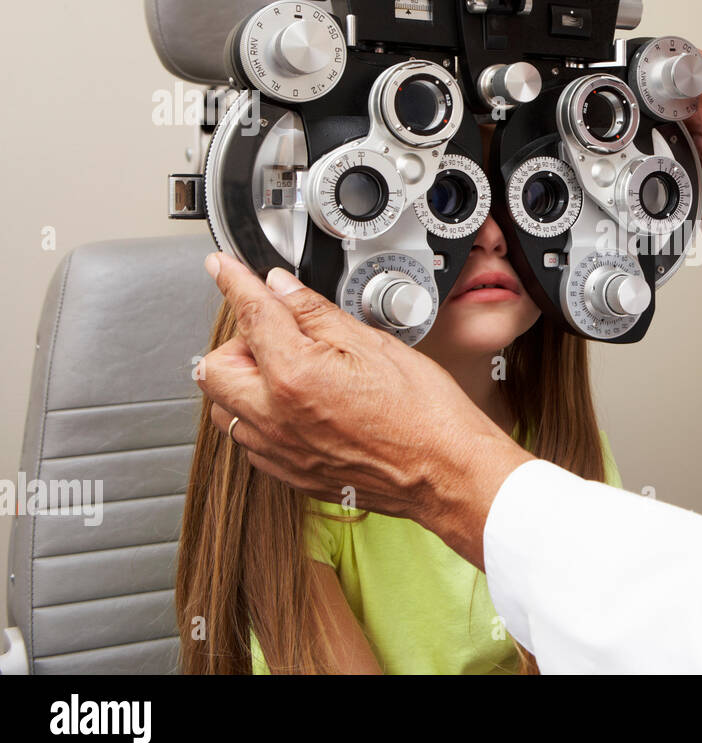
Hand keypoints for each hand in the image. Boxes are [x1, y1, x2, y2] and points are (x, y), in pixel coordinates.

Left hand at [197, 252, 531, 568]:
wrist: (447, 472)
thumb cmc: (424, 414)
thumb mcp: (374, 343)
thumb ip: (317, 313)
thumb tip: (282, 288)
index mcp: (294, 376)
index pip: (250, 314)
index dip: (233, 282)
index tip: (224, 268)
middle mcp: (275, 418)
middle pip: (214, 369)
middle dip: (237, 342)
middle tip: (274, 333)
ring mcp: (280, 451)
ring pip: (225, 409)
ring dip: (243, 382)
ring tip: (287, 371)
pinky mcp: (291, 474)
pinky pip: (250, 440)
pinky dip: (260, 417)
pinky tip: (297, 406)